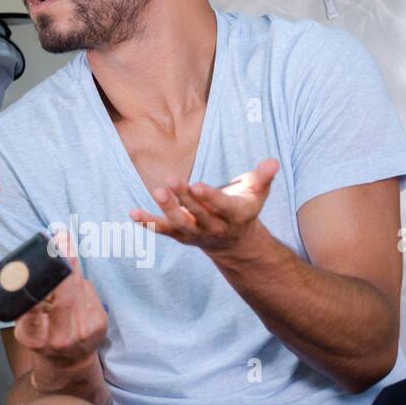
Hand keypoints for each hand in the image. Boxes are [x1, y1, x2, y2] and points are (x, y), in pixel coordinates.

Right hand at [14, 229, 106, 389]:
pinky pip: (89, 291)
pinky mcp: (100, 324)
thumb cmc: (41, 337)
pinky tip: (73, 281)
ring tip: (64, 247)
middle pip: (64, 295)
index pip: (32, 312)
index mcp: (35, 338)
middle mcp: (61, 338)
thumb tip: (21, 270)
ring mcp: (84, 332)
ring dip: (71, 267)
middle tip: (61, 238)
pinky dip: (80, 282)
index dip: (34, 288)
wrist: (68, 363)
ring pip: (79, 288)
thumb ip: (23, 304)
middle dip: (64, 263)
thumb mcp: (24, 327)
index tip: (34, 266)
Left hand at [130, 158, 278, 254]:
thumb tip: (273, 161)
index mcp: (235, 216)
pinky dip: (148, 223)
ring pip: (180, 224)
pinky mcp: (180, 235)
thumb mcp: (257, 193)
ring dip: (167, 209)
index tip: (197, 185)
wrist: (235, 243)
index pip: (222, 207)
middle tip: (171, 180)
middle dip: (185, 199)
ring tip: (156, 191)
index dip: (210, 197)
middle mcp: (215, 228)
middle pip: (199, 214)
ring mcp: (196, 233)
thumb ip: (263, 177)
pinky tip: (132, 213)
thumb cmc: (244, 208)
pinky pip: (162, 230)